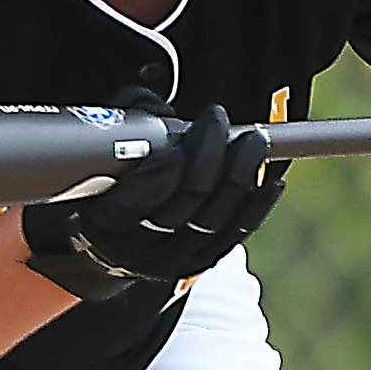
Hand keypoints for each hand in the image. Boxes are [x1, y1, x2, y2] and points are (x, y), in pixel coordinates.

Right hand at [22, 99, 283, 288]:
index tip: (174, 144)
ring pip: (217, 218)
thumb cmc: (109, 184)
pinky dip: (257, 205)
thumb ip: (123, 125)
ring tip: (252, 141)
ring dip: (240, 173)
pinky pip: (237, 233)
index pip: (135, 200)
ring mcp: (175, 258)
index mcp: (106, 220)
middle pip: (187, 200)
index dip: (160, 171)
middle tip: (217, 120)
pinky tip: (271, 181)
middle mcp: (141, 247)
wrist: (111, 241)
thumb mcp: (99, 153)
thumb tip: (155, 109)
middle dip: (208, 155)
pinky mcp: (203, 261)